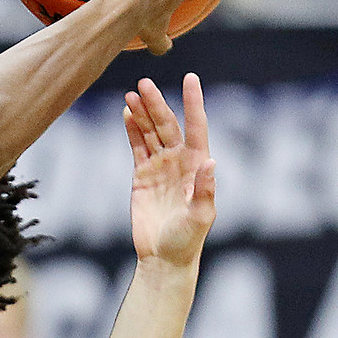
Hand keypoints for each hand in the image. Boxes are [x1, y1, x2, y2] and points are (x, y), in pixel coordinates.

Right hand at [126, 74, 215, 266]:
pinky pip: (137, 147)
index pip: (196, 127)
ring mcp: (160, 167)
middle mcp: (180, 162)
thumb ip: (205, 190)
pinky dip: (132, 130)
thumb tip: (209, 161)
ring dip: (142, 113)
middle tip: (144, 84)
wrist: (164, 258)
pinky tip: (127, 113)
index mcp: (197, 166)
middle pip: (168, 125)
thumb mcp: (201, 217)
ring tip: (132, 94)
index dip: (193, 103)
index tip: (191, 79)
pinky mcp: (142, 176)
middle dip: (156, 104)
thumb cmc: (187, 240)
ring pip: (150, 133)